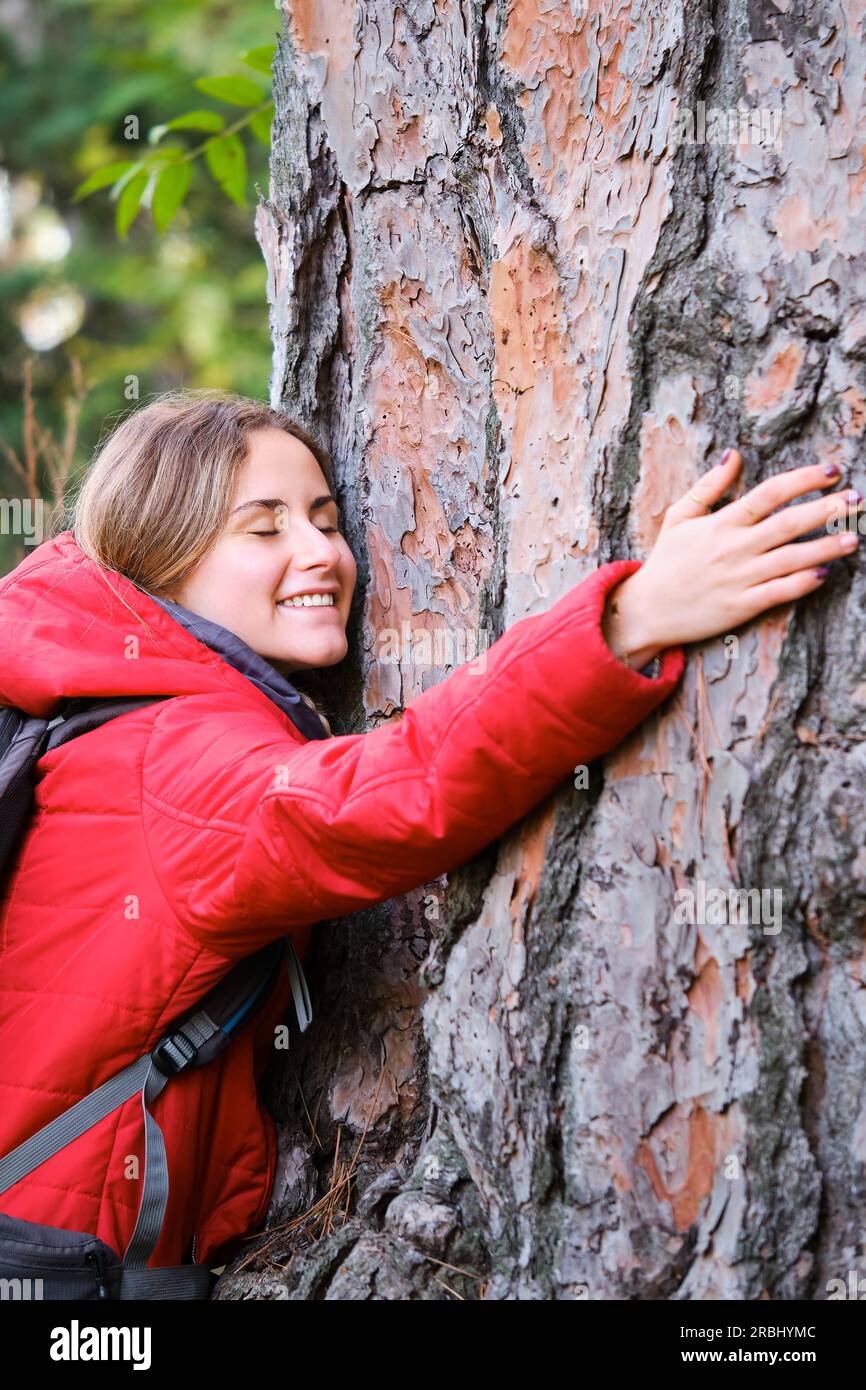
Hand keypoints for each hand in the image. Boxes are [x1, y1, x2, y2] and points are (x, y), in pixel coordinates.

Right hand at [602, 449, 862, 660]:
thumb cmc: (666, 562)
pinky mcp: (741, 606)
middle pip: (788, 524)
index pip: (769, 494)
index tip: (832, 470)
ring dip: (826, 547)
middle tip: (858, 499)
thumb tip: (734, 455)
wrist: (647, 611)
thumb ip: (709, 486)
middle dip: (826, 510)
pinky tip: (824, 574)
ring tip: (854, 537)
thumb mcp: (679, 517)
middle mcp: (734, 548)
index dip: (803, 480)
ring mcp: (739, 578)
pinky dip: (802, 583)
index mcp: (721, 523)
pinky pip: (779, 592)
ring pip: (791, 558)